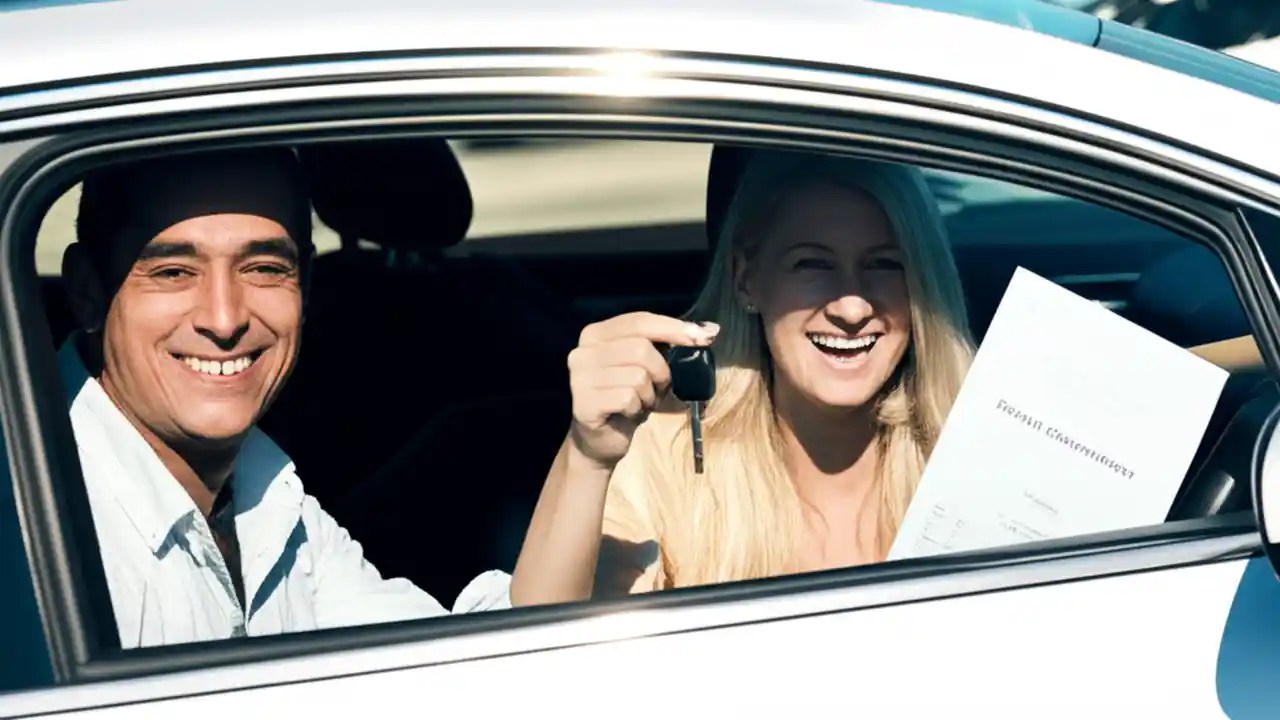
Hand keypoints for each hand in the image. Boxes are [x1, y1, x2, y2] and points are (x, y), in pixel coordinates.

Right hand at [567, 312, 718, 469]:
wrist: (601, 440)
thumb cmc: (626, 399)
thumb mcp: (645, 366)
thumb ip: (665, 345)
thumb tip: (708, 330)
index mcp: (596, 334)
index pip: (639, 321)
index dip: (673, 327)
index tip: (705, 336)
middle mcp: (582, 351)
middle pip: (641, 348)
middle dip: (661, 372)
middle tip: (658, 388)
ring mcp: (580, 377)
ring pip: (638, 376)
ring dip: (649, 394)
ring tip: (640, 402)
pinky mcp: (583, 403)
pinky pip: (628, 398)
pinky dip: (637, 408)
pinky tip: (629, 413)